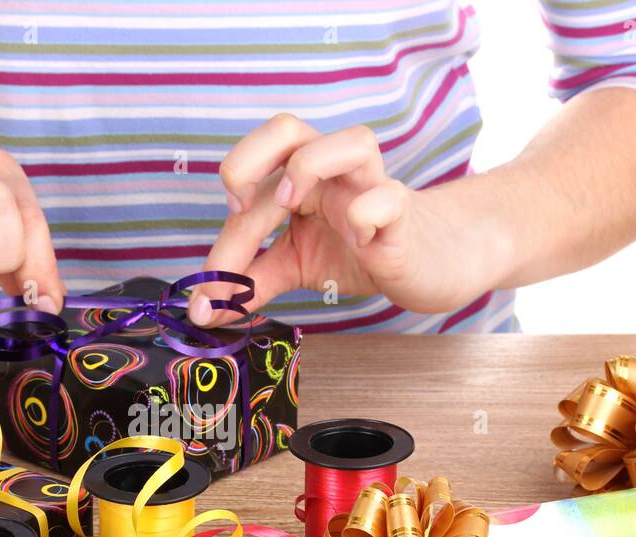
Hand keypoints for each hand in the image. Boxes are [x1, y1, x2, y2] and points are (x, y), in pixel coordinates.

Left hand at [189, 114, 502, 325]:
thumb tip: (205, 307)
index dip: (226, 233)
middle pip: (287, 130)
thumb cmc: (361, 252)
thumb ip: (252, 281)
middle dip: (246, 170)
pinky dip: (367, 215)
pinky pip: (388, 200)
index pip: (252, 181)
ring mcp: (373, 188)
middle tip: (238, 218)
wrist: (431, 264)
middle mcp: (334, 172)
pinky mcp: (405, 216)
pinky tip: (358, 242)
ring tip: (292, 203)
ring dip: (309, 165)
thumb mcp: (295, 265)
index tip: (211, 284)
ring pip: (350, 141)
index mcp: (300, 177)